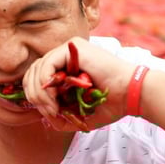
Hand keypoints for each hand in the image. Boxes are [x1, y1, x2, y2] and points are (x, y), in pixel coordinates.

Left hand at [21, 37, 135, 131]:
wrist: (131, 94)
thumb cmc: (112, 104)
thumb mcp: (81, 114)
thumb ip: (61, 115)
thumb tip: (42, 114)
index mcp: (67, 66)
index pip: (37, 77)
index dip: (37, 97)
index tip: (51, 114)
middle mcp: (66, 54)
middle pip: (33, 72)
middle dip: (35, 97)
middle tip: (50, 113)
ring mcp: (69, 49)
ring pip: (36, 70)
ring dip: (40, 95)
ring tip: (54, 110)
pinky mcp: (73, 48)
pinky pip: (45, 66)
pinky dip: (45, 86)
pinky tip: (55, 99)